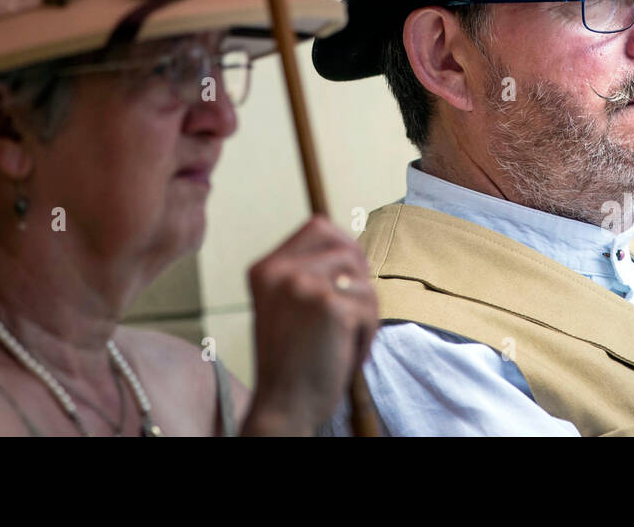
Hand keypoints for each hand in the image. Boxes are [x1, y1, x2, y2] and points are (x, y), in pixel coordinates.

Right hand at [241, 214, 377, 435]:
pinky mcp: (329, 306)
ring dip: (364, 313)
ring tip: (344, 341)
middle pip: (347, 249)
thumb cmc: (291, 362)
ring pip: (362, 280)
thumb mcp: (284, 307)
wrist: (283, 407)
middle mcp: (280, 271)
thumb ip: (306, 274)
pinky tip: (344, 357)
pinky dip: (366, 336)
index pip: (319, 226)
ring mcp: (304, 285)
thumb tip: (350, 245)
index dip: (344, 246)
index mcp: (265, 269)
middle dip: (359, 281)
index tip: (348, 279)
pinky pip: (368, 308)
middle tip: (352, 316)